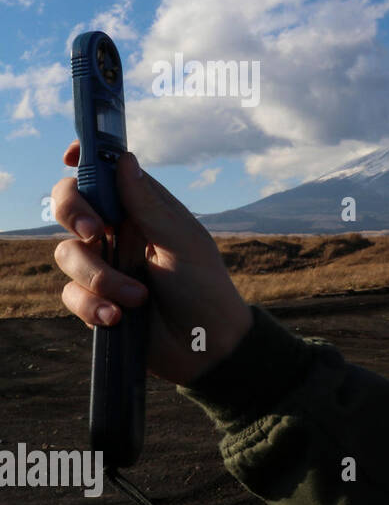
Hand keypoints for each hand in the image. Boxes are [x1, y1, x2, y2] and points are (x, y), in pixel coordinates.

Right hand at [51, 141, 252, 386]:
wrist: (206, 347)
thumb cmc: (205, 288)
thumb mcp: (183, 243)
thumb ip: (149, 205)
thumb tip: (123, 158)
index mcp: (144, 212)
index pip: (106, 177)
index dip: (86, 163)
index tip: (71, 159)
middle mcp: (119, 234)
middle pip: (71, 206)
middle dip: (73, 213)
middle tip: (94, 231)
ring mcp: (103, 267)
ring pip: (67, 253)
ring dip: (100, 277)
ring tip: (138, 298)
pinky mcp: (94, 300)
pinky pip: (70, 294)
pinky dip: (93, 305)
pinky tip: (120, 317)